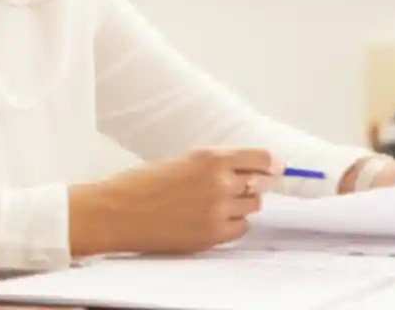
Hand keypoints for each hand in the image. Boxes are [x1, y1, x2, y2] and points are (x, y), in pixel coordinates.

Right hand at [69, 147, 273, 255]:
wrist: (117, 212)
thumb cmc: (145, 183)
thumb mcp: (186, 160)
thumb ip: (219, 164)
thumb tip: (254, 169)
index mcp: (212, 158)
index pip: (262, 158)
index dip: (273, 164)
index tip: (277, 168)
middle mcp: (219, 182)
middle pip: (261, 184)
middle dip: (254, 185)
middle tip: (237, 188)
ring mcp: (218, 210)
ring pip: (252, 206)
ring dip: (242, 204)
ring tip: (215, 204)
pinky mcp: (212, 235)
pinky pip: (240, 228)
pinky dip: (232, 225)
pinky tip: (211, 220)